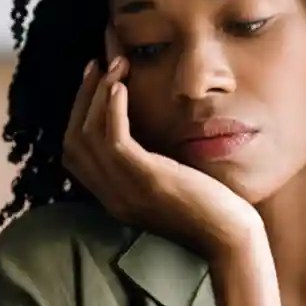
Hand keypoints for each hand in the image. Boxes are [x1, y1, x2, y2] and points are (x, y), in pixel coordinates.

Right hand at [62, 27, 262, 261]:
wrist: (231, 239)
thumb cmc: (213, 211)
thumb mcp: (171, 184)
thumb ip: (152, 164)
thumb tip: (150, 131)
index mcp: (115, 198)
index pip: (76, 153)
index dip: (78, 115)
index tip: (95, 84)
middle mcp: (112, 197)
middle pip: (74, 141)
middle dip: (82, 98)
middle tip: (98, 66)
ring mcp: (126, 192)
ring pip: (88, 137)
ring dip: (97, 95)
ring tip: (113, 67)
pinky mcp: (148, 182)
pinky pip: (114, 141)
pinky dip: (111, 110)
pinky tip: (121, 87)